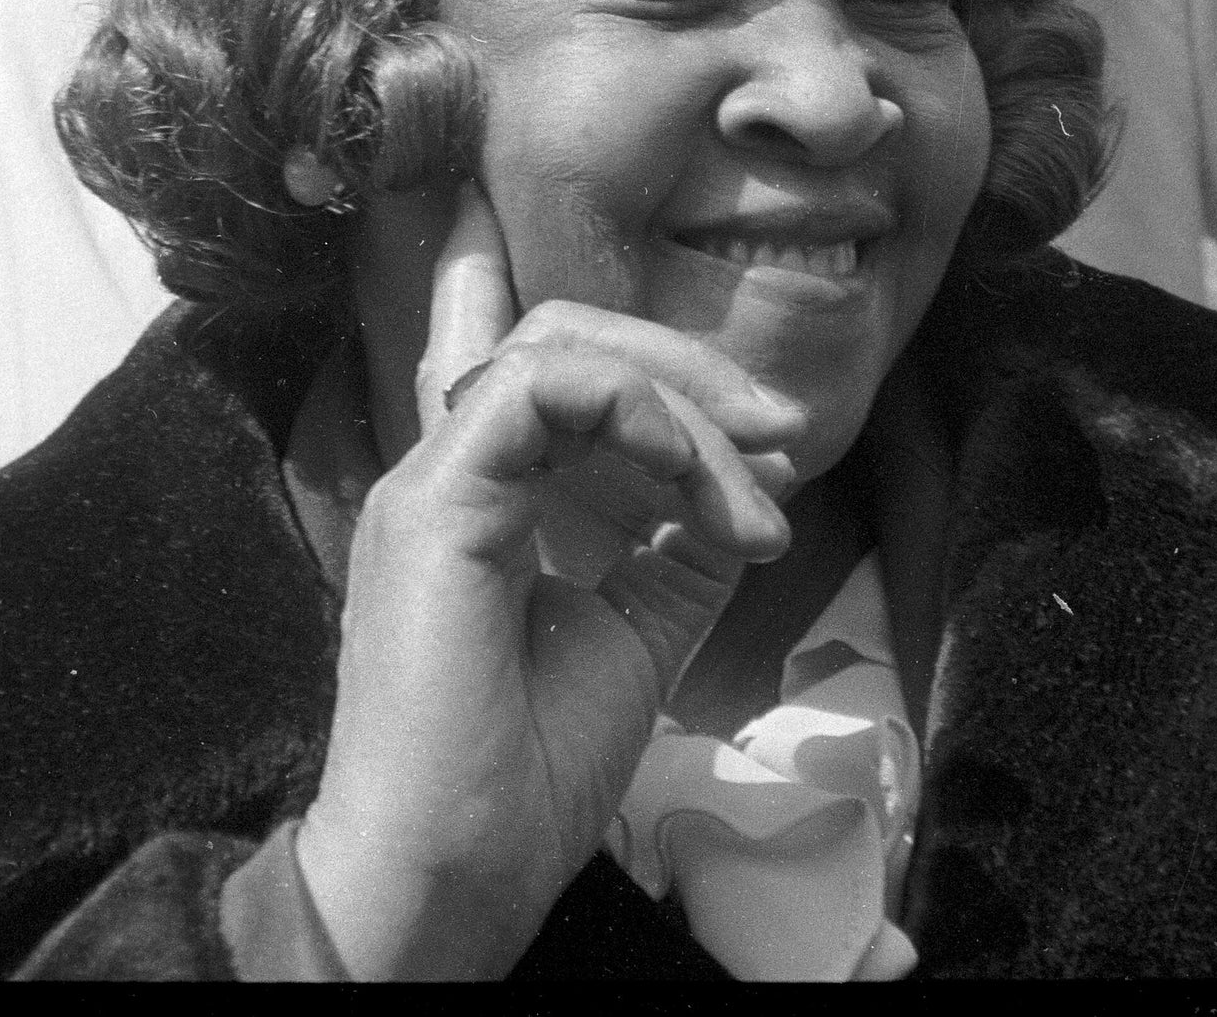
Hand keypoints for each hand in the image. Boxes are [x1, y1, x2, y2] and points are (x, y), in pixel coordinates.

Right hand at [294, 185, 798, 979]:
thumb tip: (753, 483)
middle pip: (564, 339)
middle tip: (783, 432)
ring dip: (679, 396)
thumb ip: (680, 550)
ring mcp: (433, 478)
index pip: (544, 370)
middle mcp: (450, 472)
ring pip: (557, 346)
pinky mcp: (434, 498)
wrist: (455, 877)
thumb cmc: (526, 780)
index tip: (766, 432)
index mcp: (483, 498)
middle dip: (687, 366)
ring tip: (758, 477)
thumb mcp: (638, 636)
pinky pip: (540, 388)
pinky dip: (636, 410)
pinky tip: (697, 476)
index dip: (649, 358)